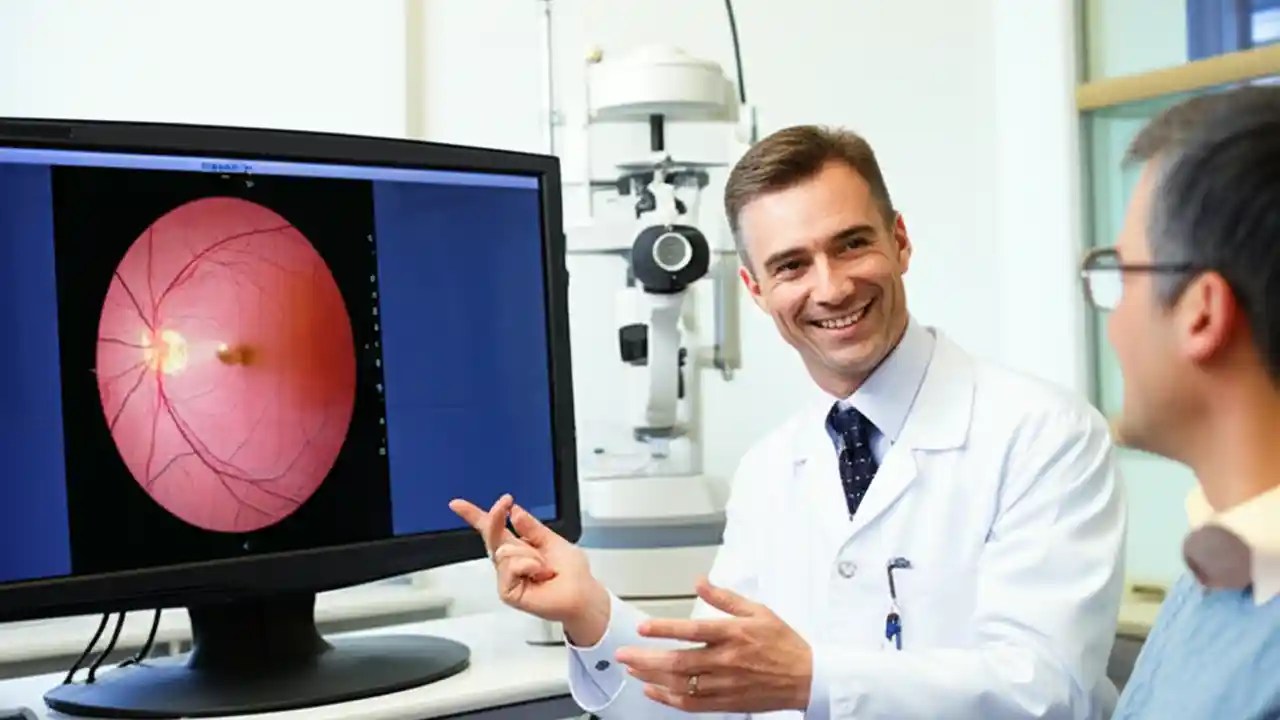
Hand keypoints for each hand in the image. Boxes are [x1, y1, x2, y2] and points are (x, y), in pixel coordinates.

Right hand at [448, 494, 609, 643]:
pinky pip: (511, 566)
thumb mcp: (552, 540)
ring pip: (504, 551)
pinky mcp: (508, 592)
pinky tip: (539, 575)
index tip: (457, 505)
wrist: (583, 596)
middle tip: (503, 503)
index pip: (493, 531)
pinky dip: (528, 565)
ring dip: (530, 554)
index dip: (474, 517)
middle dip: (495, 517)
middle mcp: (509, 562)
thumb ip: (531, 527)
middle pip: (491, 535)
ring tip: (545, 568)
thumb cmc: (572, 573)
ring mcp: (507, 577)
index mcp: (519, 548)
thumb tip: (514, 512)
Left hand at [616, 577, 812, 712]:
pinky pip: (692, 703)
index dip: (665, 629)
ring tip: (632, 669)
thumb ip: (725, 598)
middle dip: (647, 657)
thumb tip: (700, 582)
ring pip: (681, 684)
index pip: (693, 631)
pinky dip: (669, 699)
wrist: (806, 677)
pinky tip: (653, 691)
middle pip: (679, 661)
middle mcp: (726, 660)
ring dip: (652, 677)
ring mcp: (725, 684)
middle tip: (623, 654)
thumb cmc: (783, 643)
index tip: (643, 627)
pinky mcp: (726, 702)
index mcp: (734, 634)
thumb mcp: (758, 611)